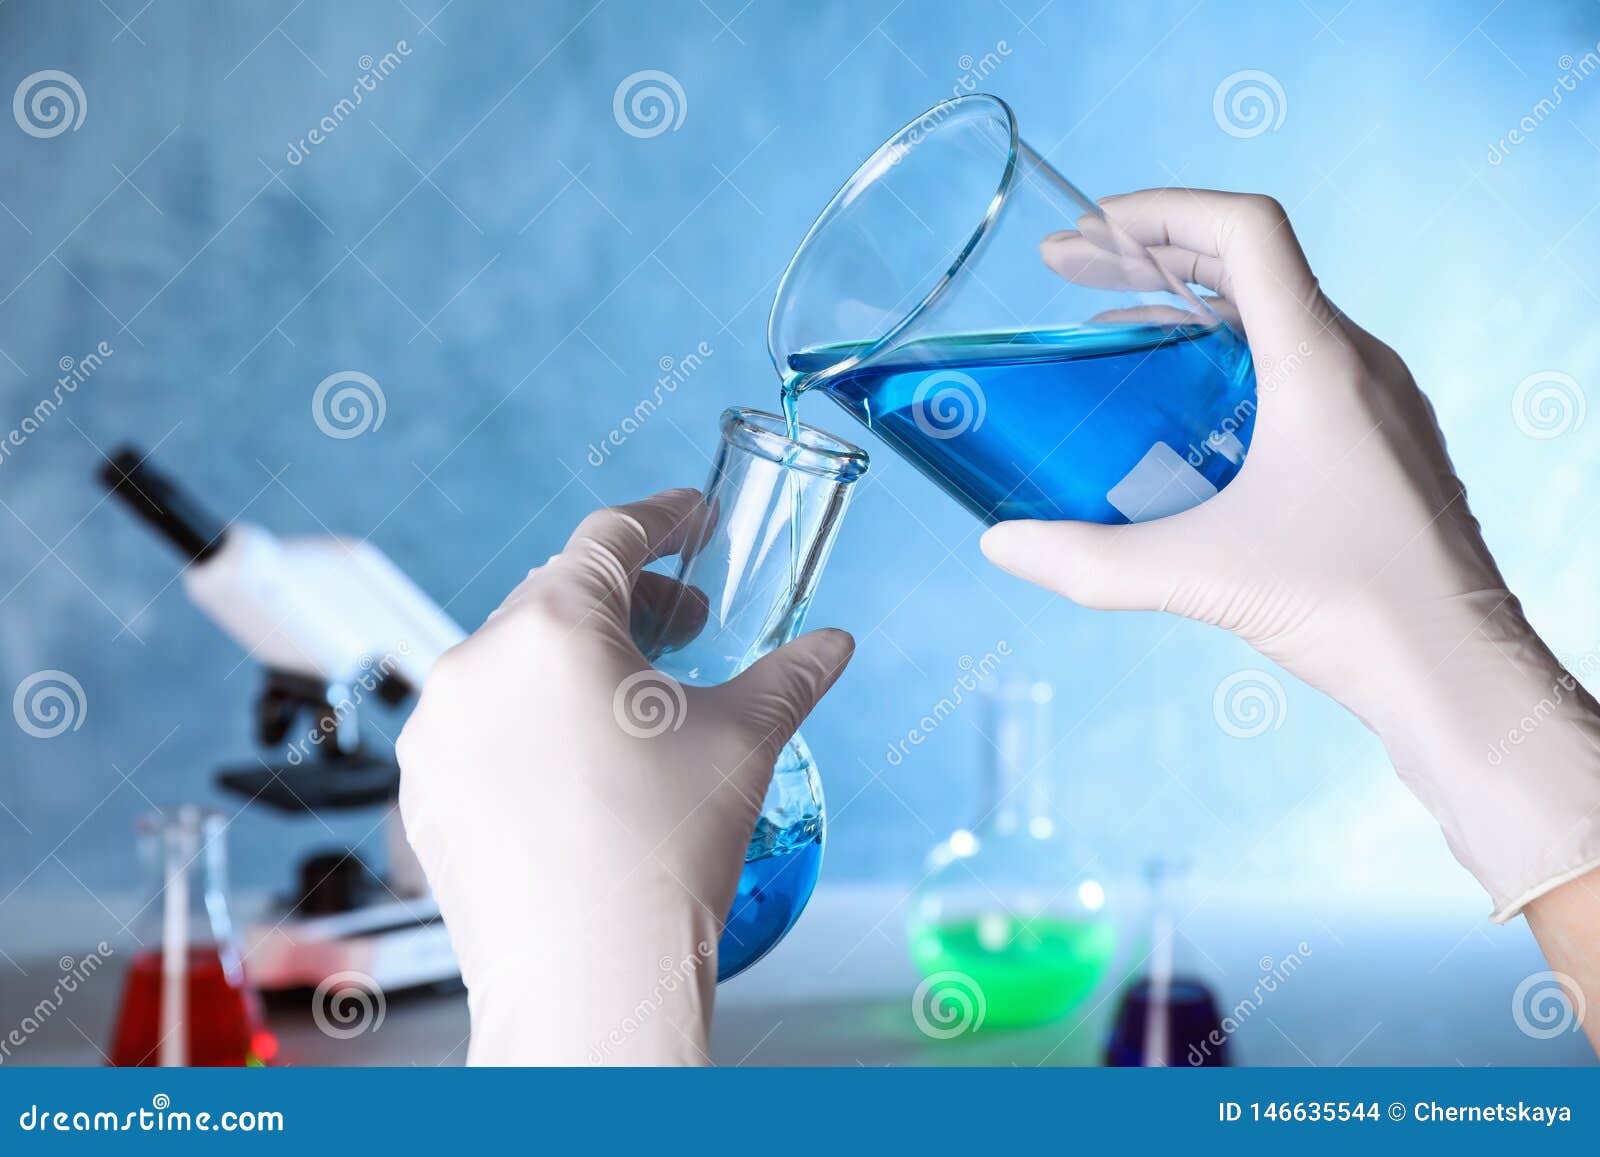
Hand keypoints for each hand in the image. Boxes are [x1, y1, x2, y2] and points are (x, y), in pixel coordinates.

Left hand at [396, 489, 853, 1064]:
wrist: (591, 979)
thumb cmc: (664, 855)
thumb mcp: (744, 743)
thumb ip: (790, 674)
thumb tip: (831, 646)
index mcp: (554, 626)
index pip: (610, 537)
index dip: (663, 521)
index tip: (690, 524)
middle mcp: (476, 663)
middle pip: (558, 594)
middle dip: (628, 603)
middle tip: (685, 629)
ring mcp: (439, 730)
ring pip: (512, 662)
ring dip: (574, 663)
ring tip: (633, 707)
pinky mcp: (423, 790)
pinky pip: (479, 725)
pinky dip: (528, 722)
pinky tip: (578, 765)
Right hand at [982, 188, 1599, 919]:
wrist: (1457, 671)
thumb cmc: (1358, 608)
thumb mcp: (1201, 576)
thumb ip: (1089, 560)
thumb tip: (1001, 544)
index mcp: (1320, 363)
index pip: (1243, 231)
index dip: (1158, 210)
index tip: (1089, 230)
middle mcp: (1356, 364)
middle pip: (1249, 265)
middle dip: (1153, 255)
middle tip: (1073, 269)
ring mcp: (1374, 403)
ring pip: (1274, 317)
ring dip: (1189, 309)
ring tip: (1114, 336)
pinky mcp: (1378, 445)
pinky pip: (1296, 368)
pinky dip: (1228, 362)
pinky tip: (1182, 417)